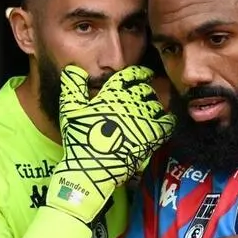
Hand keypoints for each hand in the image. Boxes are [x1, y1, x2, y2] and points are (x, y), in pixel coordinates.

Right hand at [47, 65, 175, 224]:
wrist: (91, 169)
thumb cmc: (79, 140)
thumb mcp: (69, 110)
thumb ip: (73, 86)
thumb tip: (73, 68)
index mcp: (111, 94)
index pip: (130, 76)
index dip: (140, 73)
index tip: (146, 74)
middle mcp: (130, 103)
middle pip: (145, 91)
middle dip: (146, 92)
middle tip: (146, 97)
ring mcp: (142, 120)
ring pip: (156, 106)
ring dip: (155, 107)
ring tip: (152, 112)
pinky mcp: (151, 137)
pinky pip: (167, 124)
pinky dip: (168, 121)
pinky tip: (166, 123)